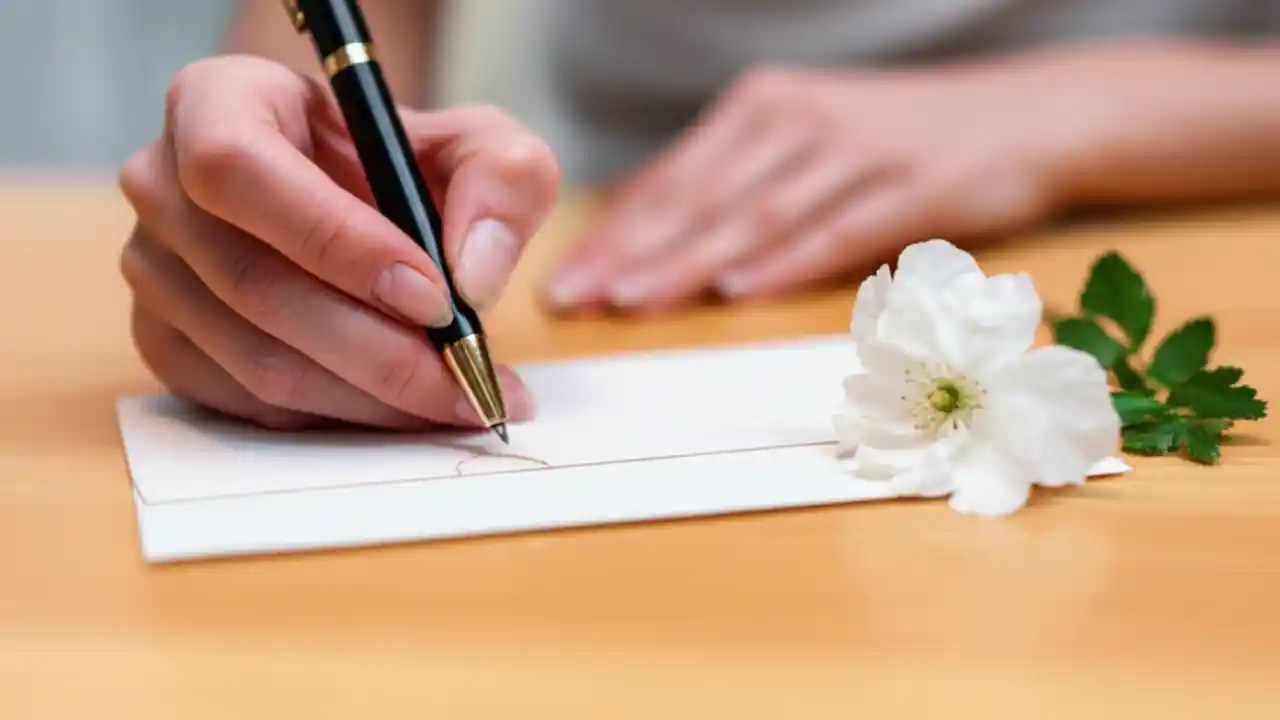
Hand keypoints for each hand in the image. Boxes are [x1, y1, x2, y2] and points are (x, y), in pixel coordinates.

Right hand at [120, 56, 559, 429]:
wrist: (357, 193)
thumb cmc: (407, 160)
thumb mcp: (479, 143)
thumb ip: (501, 182)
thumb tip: (472, 278)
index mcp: (214, 102)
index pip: (239, 169)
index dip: (336, 242)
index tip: (436, 298)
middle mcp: (162, 185)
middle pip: (254, 287)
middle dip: (382, 351)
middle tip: (470, 380)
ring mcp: (154, 273)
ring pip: (260, 363)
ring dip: (373, 398)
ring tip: (458, 400)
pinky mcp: (168, 346)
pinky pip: (253, 406)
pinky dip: (341, 418)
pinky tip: (404, 406)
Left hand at [544, 59, 1092, 312]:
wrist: (1027, 114)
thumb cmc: (898, 139)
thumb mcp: (807, 139)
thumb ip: (733, 180)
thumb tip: (647, 231)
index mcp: (765, 107)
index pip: (674, 177)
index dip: (615, 231)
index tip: (564, 280)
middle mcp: (800, 120)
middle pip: (701, 196)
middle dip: (630, 251)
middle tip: (574, 298)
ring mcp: (857, 151)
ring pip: (757, 213)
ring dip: (690, 260)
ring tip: (635, 300)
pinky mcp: (914, 185)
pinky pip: (838, 229)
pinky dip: (786, 261)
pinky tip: (741, 290)